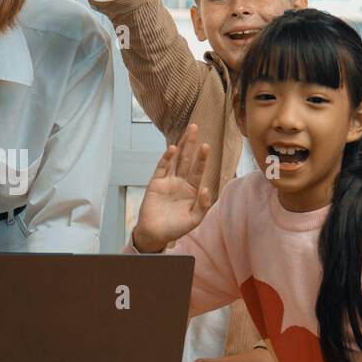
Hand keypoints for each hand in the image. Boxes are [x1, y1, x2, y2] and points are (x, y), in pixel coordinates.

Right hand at [132, 122, 211, 251]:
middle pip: (187, 159)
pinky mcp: (155, 183)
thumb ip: (202, 205)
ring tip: (187, 131)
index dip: (201, 158)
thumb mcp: (193, 220)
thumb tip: (206, 188)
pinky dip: (166, 158)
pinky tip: (172, 149)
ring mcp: (167, 181)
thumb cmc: (175, 228)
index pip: (198, 170)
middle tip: (195, 127)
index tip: (206, 146)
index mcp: (191, 190)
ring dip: (181, 145)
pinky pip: (161, 168)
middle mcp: (180, 182)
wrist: (155, 234)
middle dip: (191, 143)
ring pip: (175, 160)